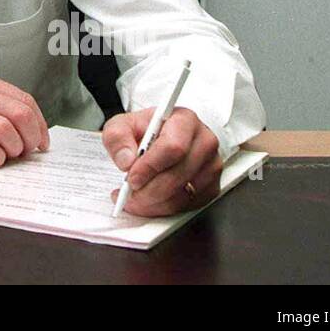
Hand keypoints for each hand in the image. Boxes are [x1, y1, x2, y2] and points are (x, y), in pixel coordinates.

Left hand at [102, 106, 221, 216]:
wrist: (159, 138)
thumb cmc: (145, 131)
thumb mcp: (122, 125)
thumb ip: (118, 137)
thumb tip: (126, 160)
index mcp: (185, 121)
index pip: (173, 147)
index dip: (150, 166)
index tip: (131, 178)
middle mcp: (204, 142)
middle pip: (178, 175)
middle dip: (148, 190)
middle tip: (128, 193)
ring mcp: (211, 167)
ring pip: (182, 195)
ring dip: (152, 203)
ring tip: (133, 198)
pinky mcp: (211, 188)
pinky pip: (187, 207)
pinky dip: (162, 209)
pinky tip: (148, 202)